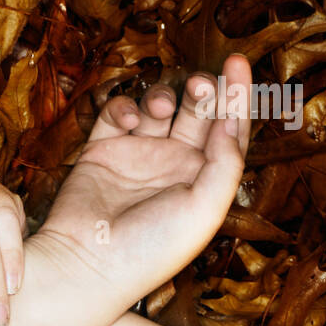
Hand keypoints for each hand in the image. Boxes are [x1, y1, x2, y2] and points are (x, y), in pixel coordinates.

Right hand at [30, 54, 251, 325]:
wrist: (88, 264)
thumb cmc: (151, 249)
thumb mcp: (205, 211)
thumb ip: (226, 164)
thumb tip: (231, 121)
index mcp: (201, 184)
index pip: (227, 132)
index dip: (237, 96)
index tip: (237, 61)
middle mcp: (172, 168)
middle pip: (197, 113)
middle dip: (202, 91)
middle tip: (200, 85)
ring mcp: (137, 158)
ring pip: (158, 107)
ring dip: (163, 96)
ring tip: (161, 107)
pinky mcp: (102, 151)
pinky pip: (118, 113)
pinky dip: (125, 106)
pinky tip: (129, 120)